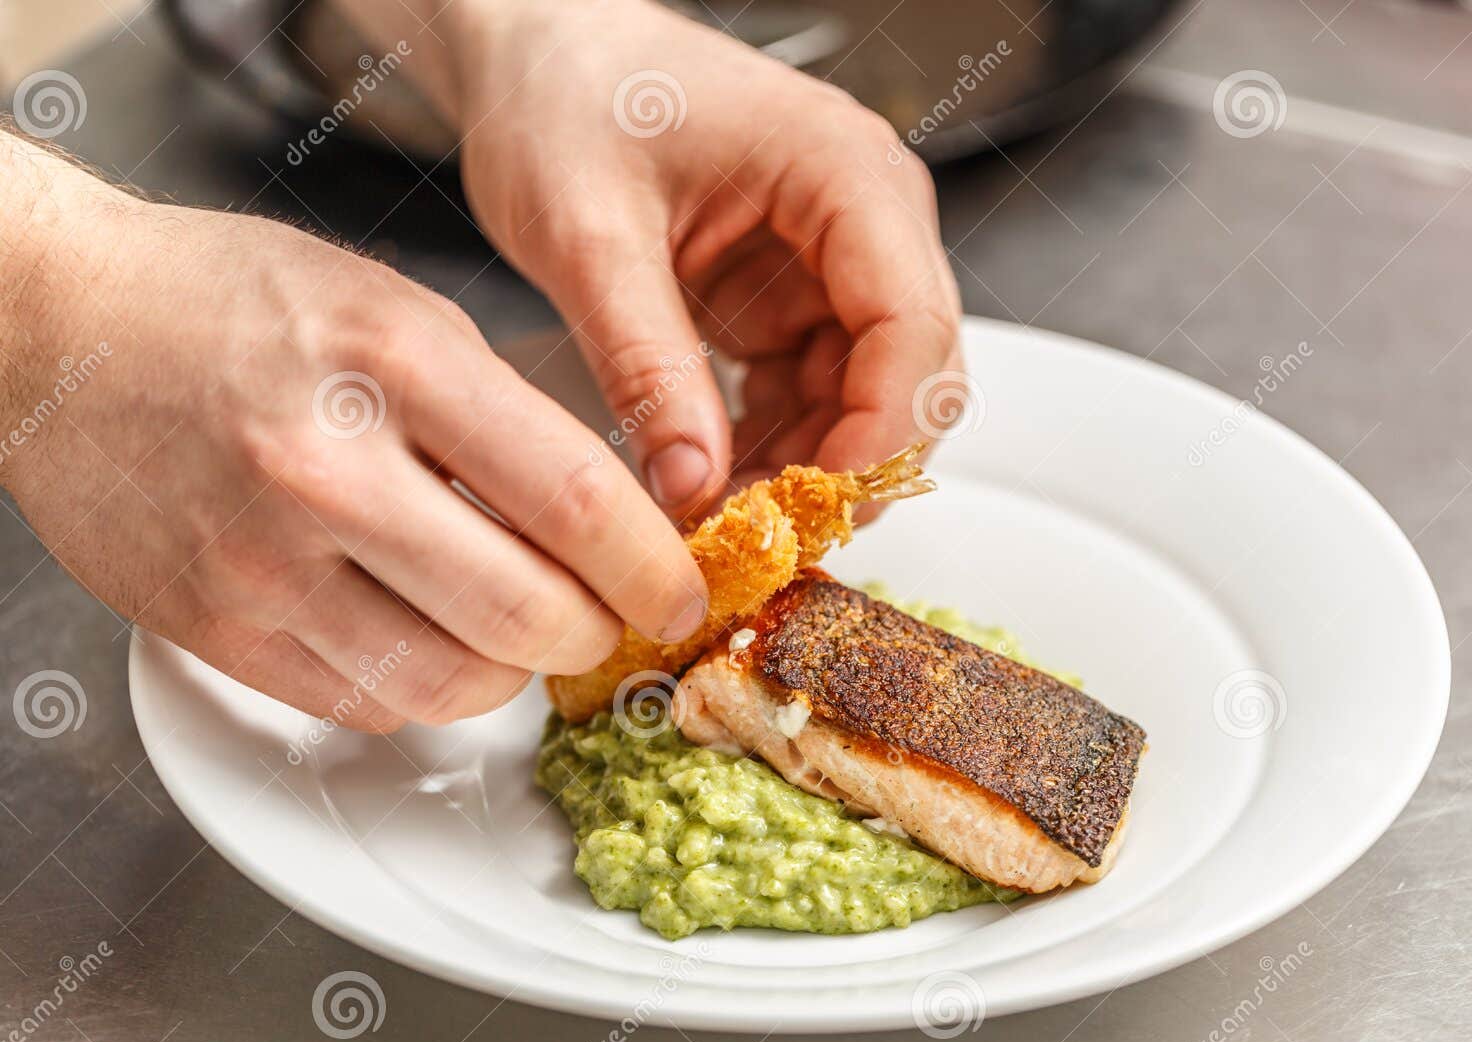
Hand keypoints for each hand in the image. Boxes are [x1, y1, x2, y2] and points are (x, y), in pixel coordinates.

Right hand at [0, 135, 706, 729]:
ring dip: (512, 672)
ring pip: (450, 686)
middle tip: (602, 617)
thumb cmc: (238, 305)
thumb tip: (616, 523)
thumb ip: (510, 418)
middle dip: (594, 634)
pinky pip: (363, 704)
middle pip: (527, 616)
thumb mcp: (404, 313)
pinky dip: (423, 685)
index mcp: (397, 364)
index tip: (677, 591)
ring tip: (511, 624)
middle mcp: (325, 468)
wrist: (56, 325)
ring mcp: (258, 559)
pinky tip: (426, 633)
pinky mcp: (210, 629)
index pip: (579, 501)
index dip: (654, 568)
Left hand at [339, 0, 963, 519]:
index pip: (912, 323)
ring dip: (805, 469)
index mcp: (842, 173)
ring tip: (718, 517)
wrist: (539, 58)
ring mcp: (834, 265)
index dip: (878, 429)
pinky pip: (813, 398)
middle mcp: (864, 220)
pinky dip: (774, 450)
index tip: (809, 503)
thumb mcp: (587, 236)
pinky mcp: (794, 302)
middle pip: (911, 373)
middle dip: (846, 463)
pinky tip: (712, 481)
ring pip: (865, 401)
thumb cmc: (566, 98)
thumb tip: (694, 488)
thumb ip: (645, 364)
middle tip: (762, 534)